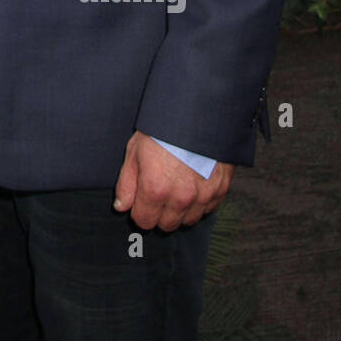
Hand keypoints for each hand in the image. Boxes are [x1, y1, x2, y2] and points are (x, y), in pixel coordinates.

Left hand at [114, 131, 232, 230]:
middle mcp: (180, 198)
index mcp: (155, 189)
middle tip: (158, 192)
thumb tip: (121, 207)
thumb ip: (126, 184)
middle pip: (166, 225)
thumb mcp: (135, 152)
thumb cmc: (162, 131)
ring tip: (176, 187)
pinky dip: (199, 203)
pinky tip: (192, 185)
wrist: (196, 115)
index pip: (144, 221)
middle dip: (159, 213)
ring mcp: (202, 196)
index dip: (139, 211)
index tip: (141, 200)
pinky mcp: (219, 191)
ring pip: (187, 220)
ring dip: (180, 210)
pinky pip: (206, 210)